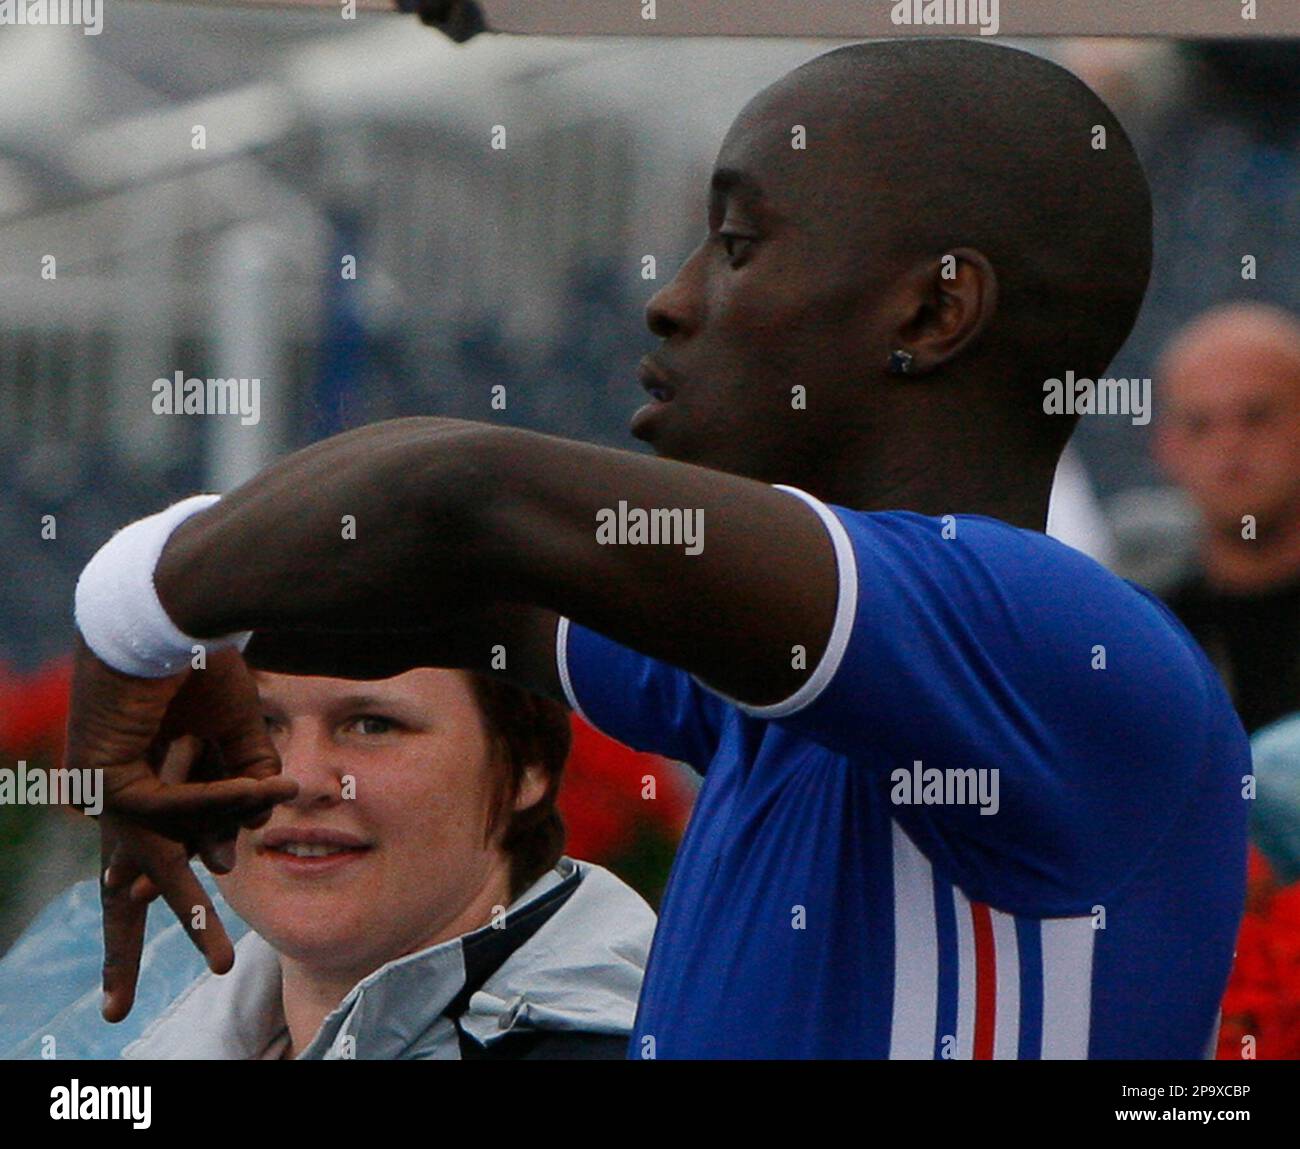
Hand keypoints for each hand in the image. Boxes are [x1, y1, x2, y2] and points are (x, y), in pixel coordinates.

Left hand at [64, 636, 296, 1018]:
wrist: (165, 609)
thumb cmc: (202, 664)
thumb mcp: (239, 735)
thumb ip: (244, 787)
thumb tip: (244, 843)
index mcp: (144, 784)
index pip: (152, 852)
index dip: (161, 893)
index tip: (183, 917)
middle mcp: (116, 797)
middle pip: (122, 884)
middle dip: (126, 948)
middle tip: (114, 1011)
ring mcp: (105, 792)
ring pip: (151, 866)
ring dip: (193, 911)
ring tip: (220, 964)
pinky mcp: (107, 778)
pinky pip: (175, 809)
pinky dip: (220, 799)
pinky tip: (263, 785)